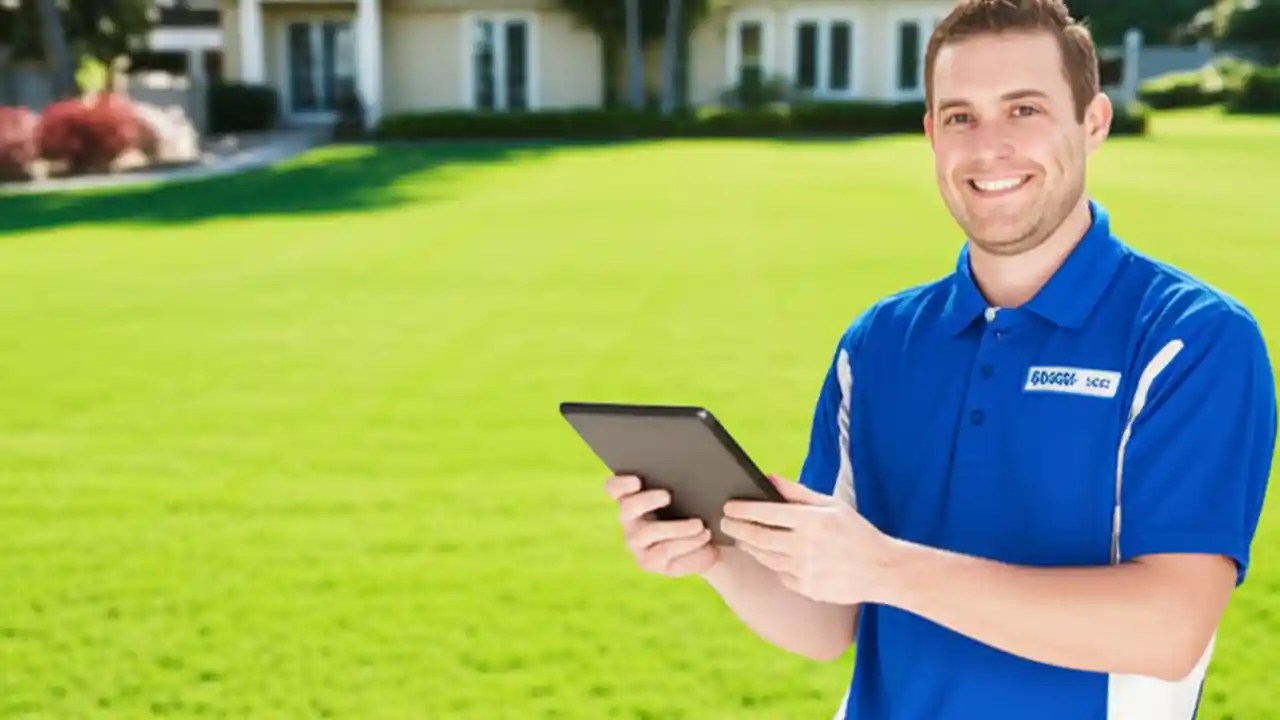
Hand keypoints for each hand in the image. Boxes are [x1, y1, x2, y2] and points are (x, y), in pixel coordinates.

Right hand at [604, 474, 719, 577]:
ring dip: (677, 527)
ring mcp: (636, 543)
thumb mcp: (694, 494)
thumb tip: (694, 480)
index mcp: (633, 496)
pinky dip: (687, 542)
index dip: (620, 484)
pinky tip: (704, 536)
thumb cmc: (699, 509)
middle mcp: (629, 520)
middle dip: (647, 500)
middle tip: (668, 496)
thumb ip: (687, 483)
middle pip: (627, 507)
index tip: (636, 480)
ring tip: (700, 525)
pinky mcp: (648, 562)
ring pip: (648, 531)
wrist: (712, 544)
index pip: (614, 488)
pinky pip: (664, 551)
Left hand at [721, 474, 897, 604]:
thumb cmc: (855, 531)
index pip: (767, 512)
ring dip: (750, 547)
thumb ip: (797, 492)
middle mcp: (806, 547)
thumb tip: (768, 478)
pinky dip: (772, 564)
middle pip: (759, 538)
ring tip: (743, 537)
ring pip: (765, 558)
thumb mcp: (831, 505)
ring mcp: (806, 571)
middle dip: (738, 529)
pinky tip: (770, 555)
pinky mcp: (807, 589)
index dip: (743, 509)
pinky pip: (780, 574)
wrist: (881, 569)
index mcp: (813, 521)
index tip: (728, 506)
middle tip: (726, 522)